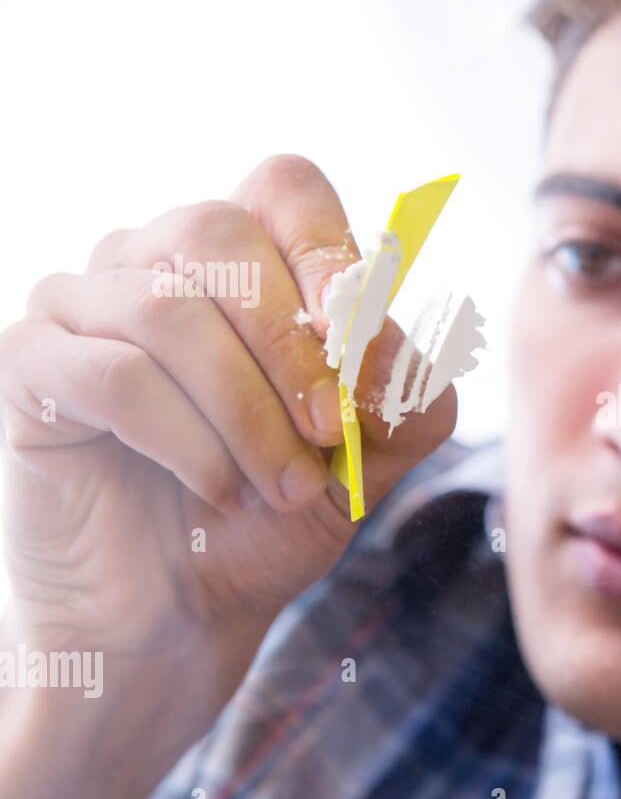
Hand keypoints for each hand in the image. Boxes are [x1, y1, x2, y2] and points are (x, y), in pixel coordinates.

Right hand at [0, 153, 456, 723]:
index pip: (284, 187)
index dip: (327, 246)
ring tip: (280, 486)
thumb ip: (405, 393)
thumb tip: (385, 334)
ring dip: (246, 411)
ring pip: (169, 310)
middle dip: (292, 347)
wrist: (186, 611)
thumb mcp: (371, 457)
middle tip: (326, 434)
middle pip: (221, 233)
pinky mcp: (31, 365)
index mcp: (247, 262)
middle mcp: (158, 261)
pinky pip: (113, 373)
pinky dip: (184, 439)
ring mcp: (84, 304)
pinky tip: (212, 486)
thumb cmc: (272, 516)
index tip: (356, 332)